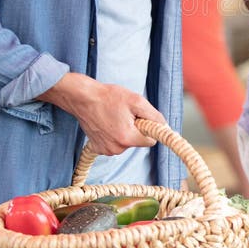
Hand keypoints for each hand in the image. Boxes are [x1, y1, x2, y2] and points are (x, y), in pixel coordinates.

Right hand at [41, 72, 165, 154]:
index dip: (148, 128)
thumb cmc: (108, 97)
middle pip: (137, 141)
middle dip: (135, 129)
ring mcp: (106, 150)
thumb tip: (165, 126)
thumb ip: (154, 116)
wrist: (83, 98)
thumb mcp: (137, 101)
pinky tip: (107, 123)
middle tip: (125, 114)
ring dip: (124, 131)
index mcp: (127, 138)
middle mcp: (116, 149)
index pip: (151, 141)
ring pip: (126, 142)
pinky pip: (115, 144)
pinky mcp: (98, 149)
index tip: (141, 118)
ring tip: (114, 117)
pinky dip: (113, 134)